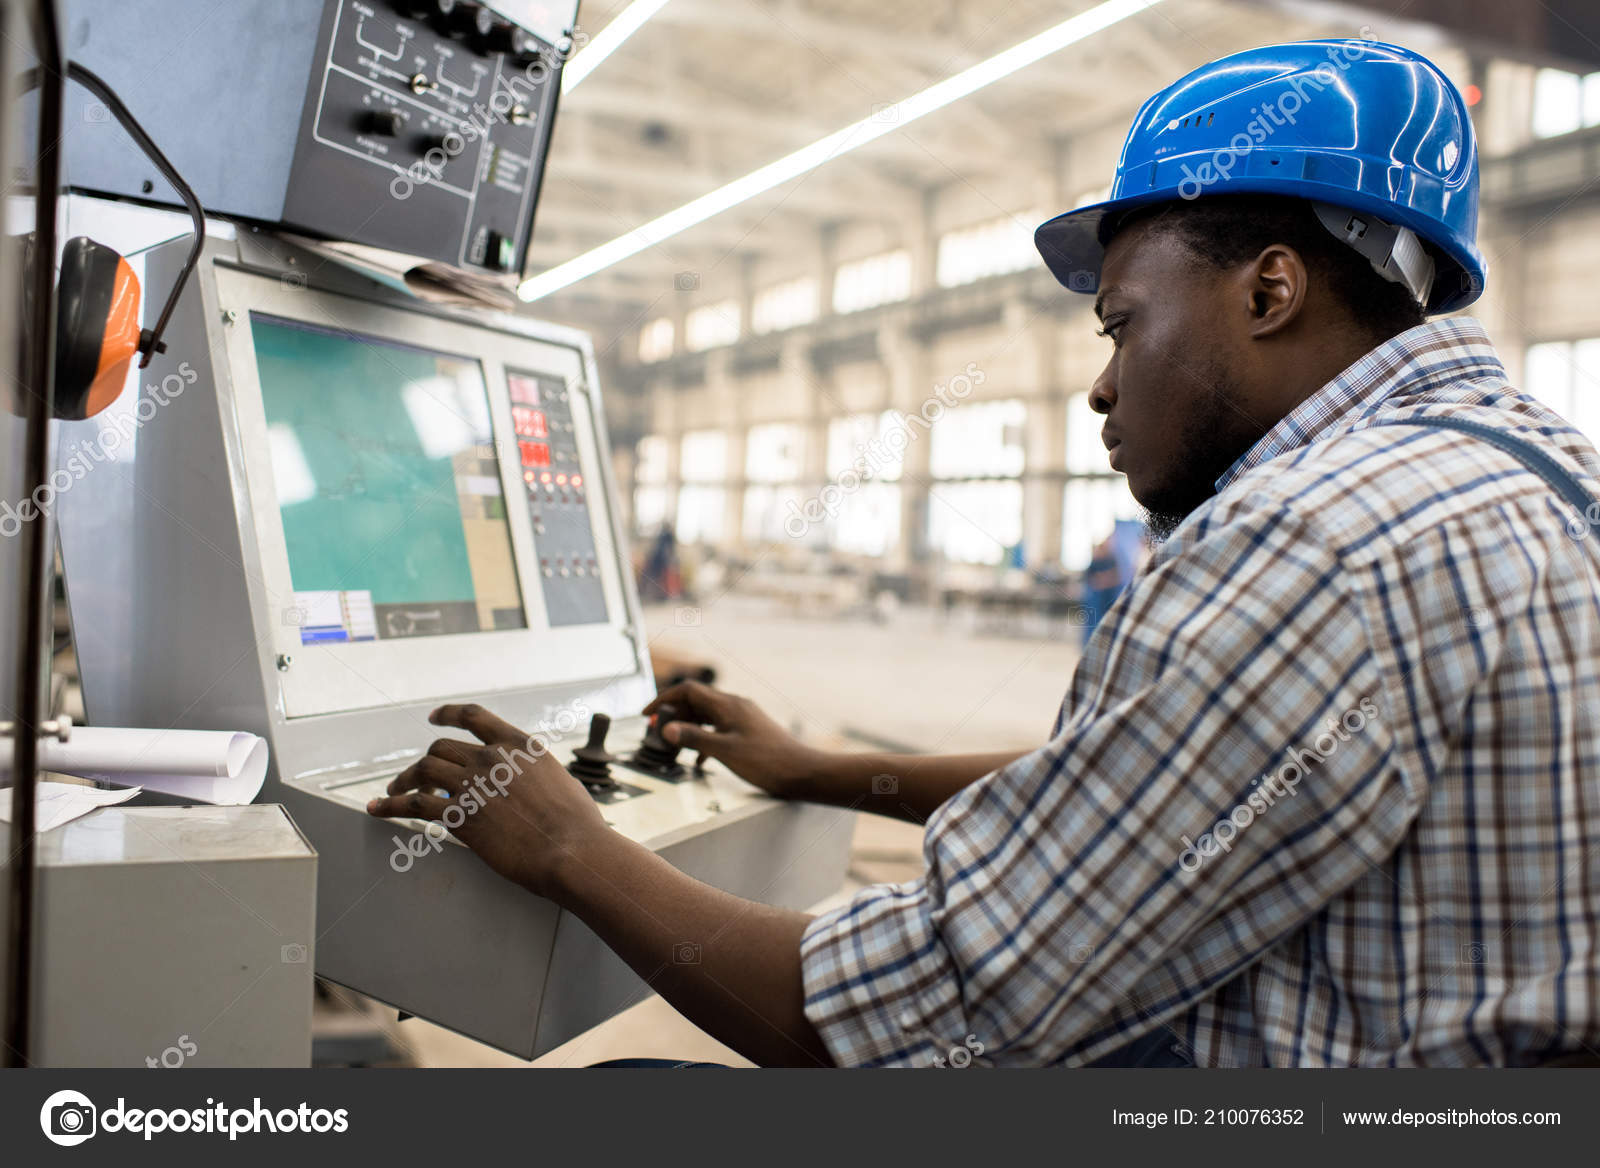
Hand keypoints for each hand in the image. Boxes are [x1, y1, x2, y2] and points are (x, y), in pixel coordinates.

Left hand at [365, 703, 608, 899]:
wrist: (571, 849)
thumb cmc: (577, 824)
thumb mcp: (558, 781)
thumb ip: (534, 776)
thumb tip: (530, 784)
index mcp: (518, 745)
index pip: (474, 717)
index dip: (448, 714)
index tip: (433, 718)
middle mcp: (491, 758)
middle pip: (441, 748)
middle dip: (424, 762)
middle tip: (414, 776)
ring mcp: (472, 784)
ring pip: (423, 770)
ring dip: (403, 779)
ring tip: (392, 791)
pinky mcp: (458, 815)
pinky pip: (413, 804)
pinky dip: (390, 805)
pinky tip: (377, 808)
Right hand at [644, 681, 822, 798]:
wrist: (802, 772)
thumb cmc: (768, 762)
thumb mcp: (725, 751)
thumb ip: (695, 738)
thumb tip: (668, 728)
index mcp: (728, 705)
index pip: (688, 690)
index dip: (664, 699)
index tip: (647, 714)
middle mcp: (735, 706)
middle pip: (697, 701)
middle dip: (674, 713)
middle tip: (658, 731)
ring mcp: (743, 718)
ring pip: (708, 715)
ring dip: (689, 726)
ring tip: (676, 744)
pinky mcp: (749, 731)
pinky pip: (720, 728)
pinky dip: (705, 739)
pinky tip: (701, 759)